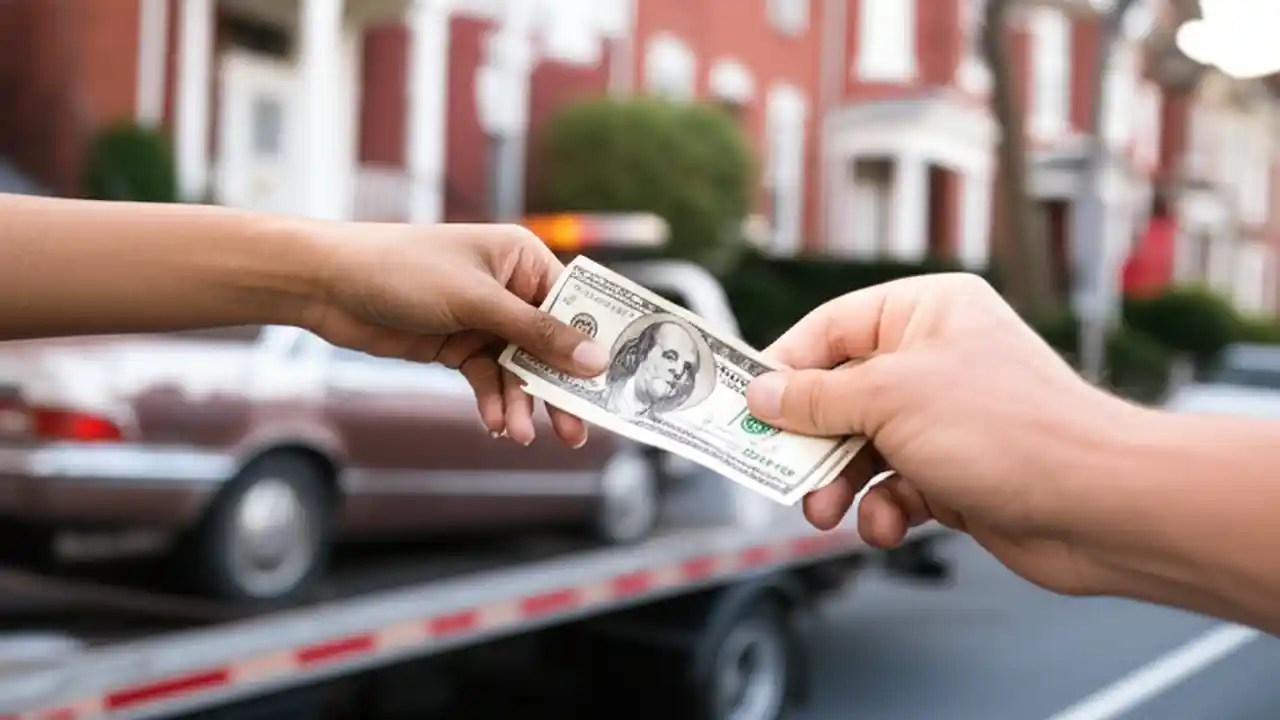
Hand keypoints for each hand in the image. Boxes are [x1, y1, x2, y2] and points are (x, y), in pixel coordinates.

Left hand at [300, 222, 608, 447]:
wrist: (329, 285)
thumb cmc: (404, 270)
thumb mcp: (476, 302)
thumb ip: (536, 334)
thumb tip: (594, 359)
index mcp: (521, 258)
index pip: (573, 305)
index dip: (593, 344)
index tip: (612, 384)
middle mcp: (509, 288)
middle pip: (550, 345)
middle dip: (559, 388)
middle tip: (575, 432)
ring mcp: (483, 319)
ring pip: (518, 369)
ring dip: (521, 402)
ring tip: (519, 435)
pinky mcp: (458, 345)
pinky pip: (488, 379)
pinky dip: (492, 401)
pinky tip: (493, 423)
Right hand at [745, 274, 1137, 595]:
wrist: (1097, 505)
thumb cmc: (1006, 428)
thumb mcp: (890, 399)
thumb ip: (817, 398)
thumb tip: (761, 394)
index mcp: (925, 312)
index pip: (830, 329)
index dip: (783, 367)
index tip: (743, 405)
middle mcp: (934, 358)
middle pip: (839, 395)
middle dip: (808, 440)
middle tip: (777, 470)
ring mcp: (944, 418)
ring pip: (861, 447)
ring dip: (838, 483)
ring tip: (825, 511)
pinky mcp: (954, 471)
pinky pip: (894, 486)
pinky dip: (882, 509)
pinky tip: (887, 525)